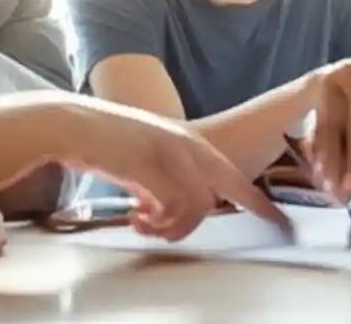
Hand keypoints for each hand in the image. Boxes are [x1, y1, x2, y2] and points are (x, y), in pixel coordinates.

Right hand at [65, 99, 291, 240]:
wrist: (72, 123)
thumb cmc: (106, 143)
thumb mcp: (147, 161)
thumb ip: (166, 181)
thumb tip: (168, 214)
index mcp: (187, 142)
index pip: (231, 174)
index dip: (256, 200)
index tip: (279, 220)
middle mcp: (185, 145)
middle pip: (230, 184)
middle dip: (252, 205)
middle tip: (271, 224)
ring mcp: (169, 153)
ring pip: (200, 205)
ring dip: (176, 226)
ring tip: (149, 224)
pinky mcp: (150, 165)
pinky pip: (173, 208)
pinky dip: (157, 223)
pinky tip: (136, 218)